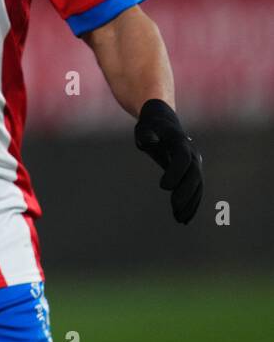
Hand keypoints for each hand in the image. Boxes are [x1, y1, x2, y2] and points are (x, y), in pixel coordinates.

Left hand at [134, 99, 203, 223]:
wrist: (164, 122)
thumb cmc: (150, 127)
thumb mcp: (144, 128)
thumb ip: (146, 134)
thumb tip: (148, 141)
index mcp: (179, 141)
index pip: (182, 159)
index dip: (175, 173)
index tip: (163, 187)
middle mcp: (192, 153)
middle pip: (193, 175)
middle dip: (186, 192)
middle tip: (174, 209)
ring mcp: (195, 162)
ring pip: (198, 185)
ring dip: (191, 203)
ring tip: (180, 219)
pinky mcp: (193, 171)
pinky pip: (196, 189)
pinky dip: (192, 203)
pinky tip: (184, 218)